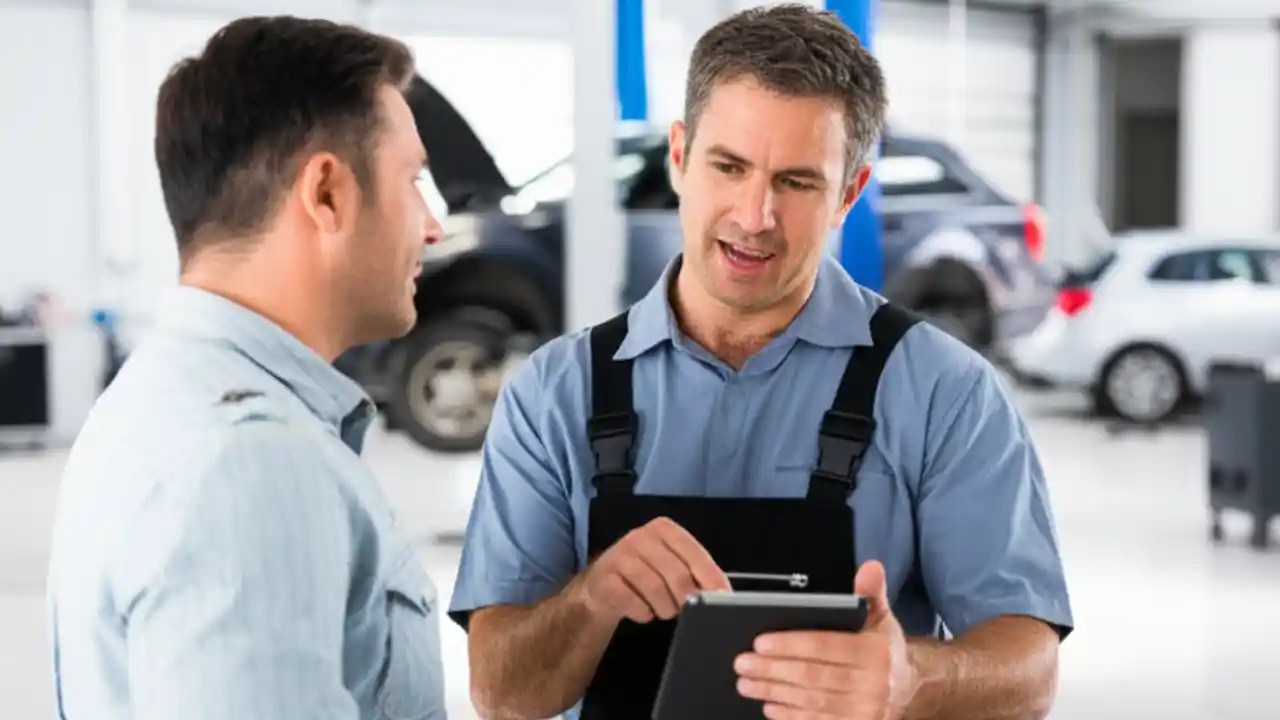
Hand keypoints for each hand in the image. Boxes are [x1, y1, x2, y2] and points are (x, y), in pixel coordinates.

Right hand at [573, 517, 730, 624]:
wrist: (600, 588)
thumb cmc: (644, 575)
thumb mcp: (671, 566)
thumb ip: (695, 573)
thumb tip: (721, 592)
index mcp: (664, 529)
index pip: (694, 553)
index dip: (711, 577)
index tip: (722, 596)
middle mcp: (640, 537)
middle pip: (677, 574)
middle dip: (687, 598)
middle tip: (688, 609)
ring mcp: (620, 556)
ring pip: (656, 589)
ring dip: (665, 608)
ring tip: (664, 610)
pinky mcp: (605, 579)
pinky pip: (634, 602)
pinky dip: (644, 613)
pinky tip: (643, 610)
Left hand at [734, 561, 917, 719]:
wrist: (909, 687)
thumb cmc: (884, 648)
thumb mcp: (881, 617)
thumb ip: (871, 593)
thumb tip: (870, 567)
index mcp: (875, 652)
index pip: (826, 646)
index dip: (790, 644)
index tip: (760, 642)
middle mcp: (872, 684)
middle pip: (813, 676)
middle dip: (773, 670)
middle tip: (743, 663)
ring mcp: (864, 710)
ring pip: (812, 701)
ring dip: (775, 692)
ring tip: (747, 683)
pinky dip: (792, 716)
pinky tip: (770, 706)